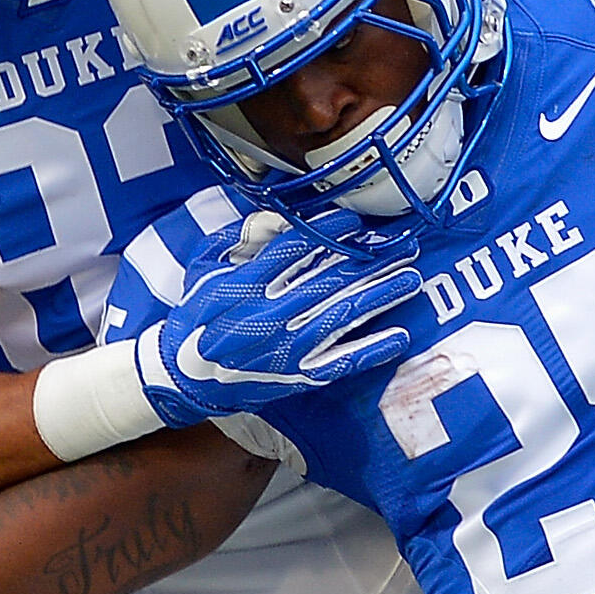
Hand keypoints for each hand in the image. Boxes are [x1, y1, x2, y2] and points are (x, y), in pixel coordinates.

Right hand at [135, 212, 423, 424]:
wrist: (185, 377)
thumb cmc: (199, 314)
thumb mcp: (205, 268)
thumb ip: (238, 239)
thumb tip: (277, 216)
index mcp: (244, 285)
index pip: (293, 249)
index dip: (328, 231)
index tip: (355, 218)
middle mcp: (268, 316)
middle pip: (328, 279)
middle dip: (369, 259)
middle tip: (402, 243)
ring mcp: (287, 349)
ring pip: (342, 316)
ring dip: (380, 295)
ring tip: (410, 277)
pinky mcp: (298, 376)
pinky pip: (342, 362)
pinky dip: (371, 351)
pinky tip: (400, 337)